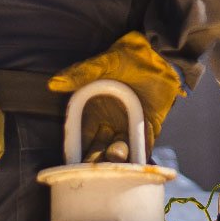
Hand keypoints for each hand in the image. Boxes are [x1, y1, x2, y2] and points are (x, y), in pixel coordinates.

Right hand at [48, 32, 185, 151]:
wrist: (165, 57)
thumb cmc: (132, 57)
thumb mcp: (106, 63)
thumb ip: (82, 73)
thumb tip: (54, 83)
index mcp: (95, 109)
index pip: (82, 136)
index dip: (78, 151)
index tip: (76, 164)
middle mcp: (110, 120)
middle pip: (100, 148)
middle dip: (99, 158)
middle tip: (101, 160)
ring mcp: (129, 126)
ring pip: (121, 151)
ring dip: (120, 156)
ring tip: (119, 154)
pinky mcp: (149, 129)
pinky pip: (143, 148)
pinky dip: (140, 157)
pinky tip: (136, 164)